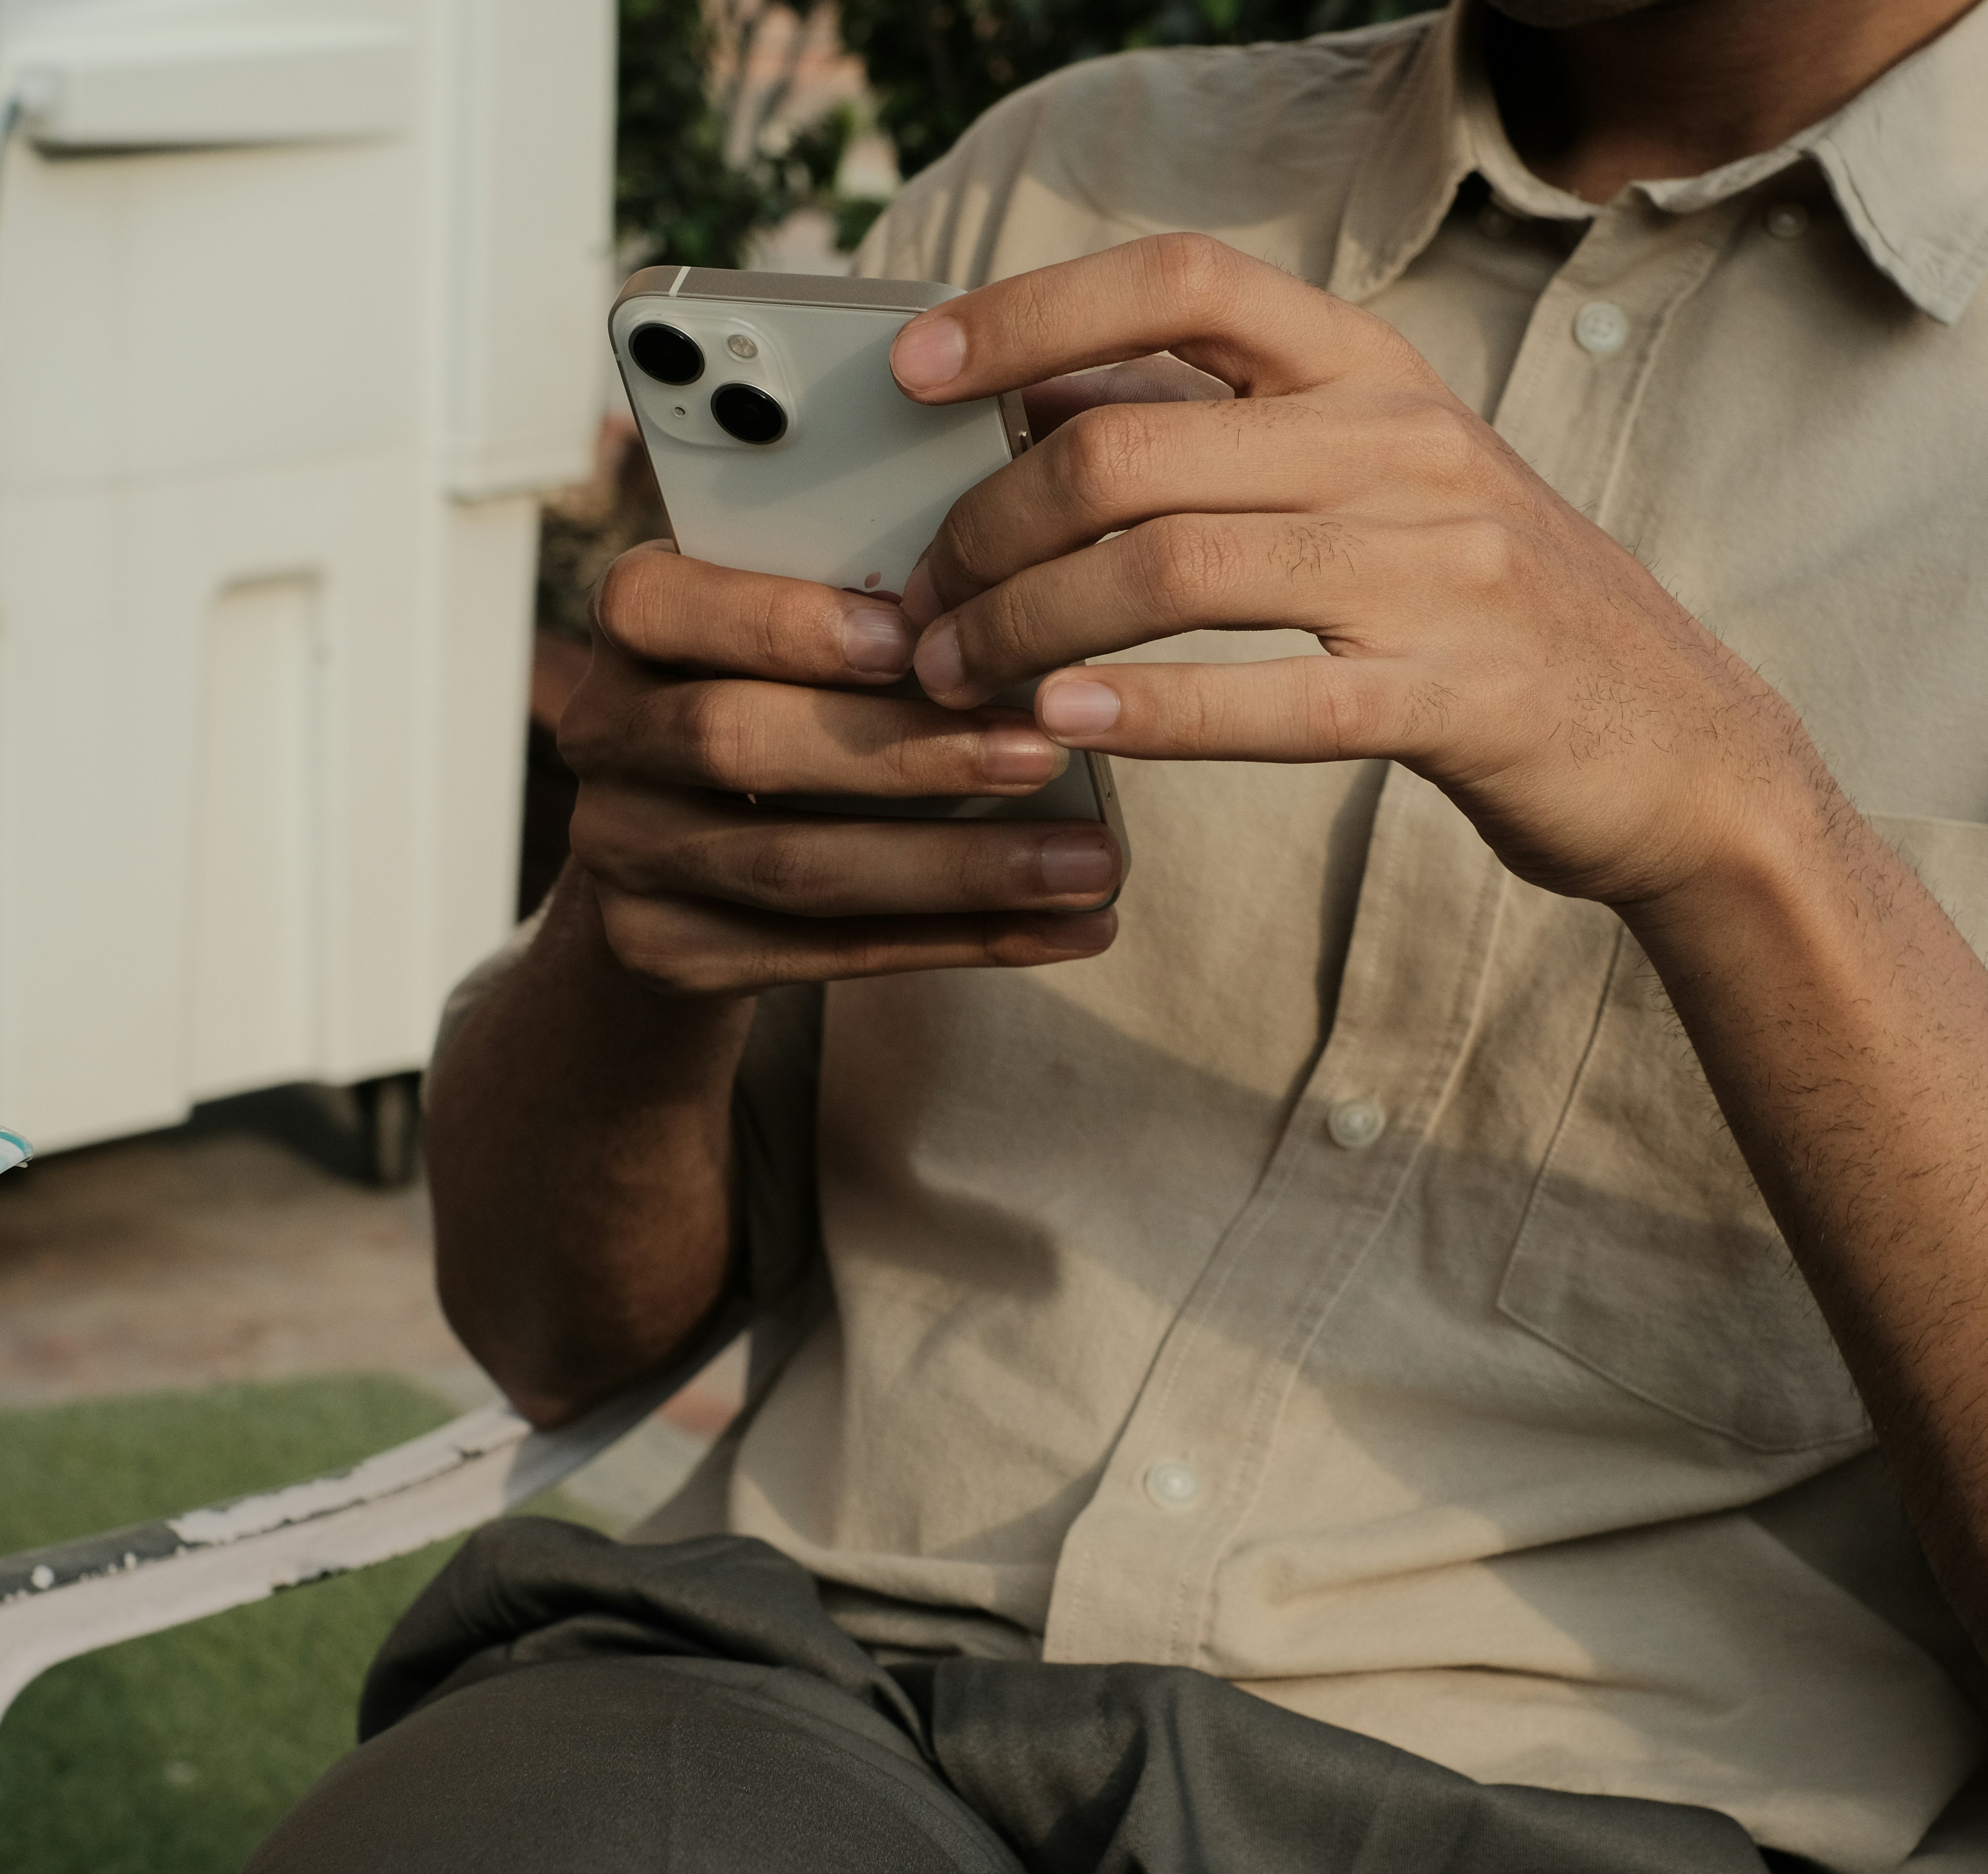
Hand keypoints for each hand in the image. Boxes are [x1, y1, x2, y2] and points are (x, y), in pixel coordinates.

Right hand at [556, 546, 1120, 996]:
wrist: (681, 857)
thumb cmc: (778, 702)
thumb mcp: (788, 635)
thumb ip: (860, 607)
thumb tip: (1022, 606)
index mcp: (631, 625)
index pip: (666, 605)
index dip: (786, 625)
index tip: (913, 638)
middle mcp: (601, 737)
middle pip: (736, 742)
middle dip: (904, 753)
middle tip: (1043, 753)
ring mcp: (623, 856)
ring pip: (795, 869)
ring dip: (958, 869)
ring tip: (1088, 864)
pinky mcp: (666, 953)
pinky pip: (828, 953)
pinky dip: (960, 941)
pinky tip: (1064, 929)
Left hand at [890, 234, 1826, 909]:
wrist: (1677, 745)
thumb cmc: (1482, 609)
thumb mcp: (1366, 481)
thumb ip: (1218, 435)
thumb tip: (1036, 399)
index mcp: (1373, 373)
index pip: (1181, 281)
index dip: (1029, 311)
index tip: (914, 372)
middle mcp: (1402, 445)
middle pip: (1133, 448)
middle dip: (987, 530)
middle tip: (917, 607)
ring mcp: (1439, 569)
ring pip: (1176, 566)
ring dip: (1030, 627)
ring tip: (952, 680)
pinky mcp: (1457, 696)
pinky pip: (1274, 696)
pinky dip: (1151, 711)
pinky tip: (1063, 726)